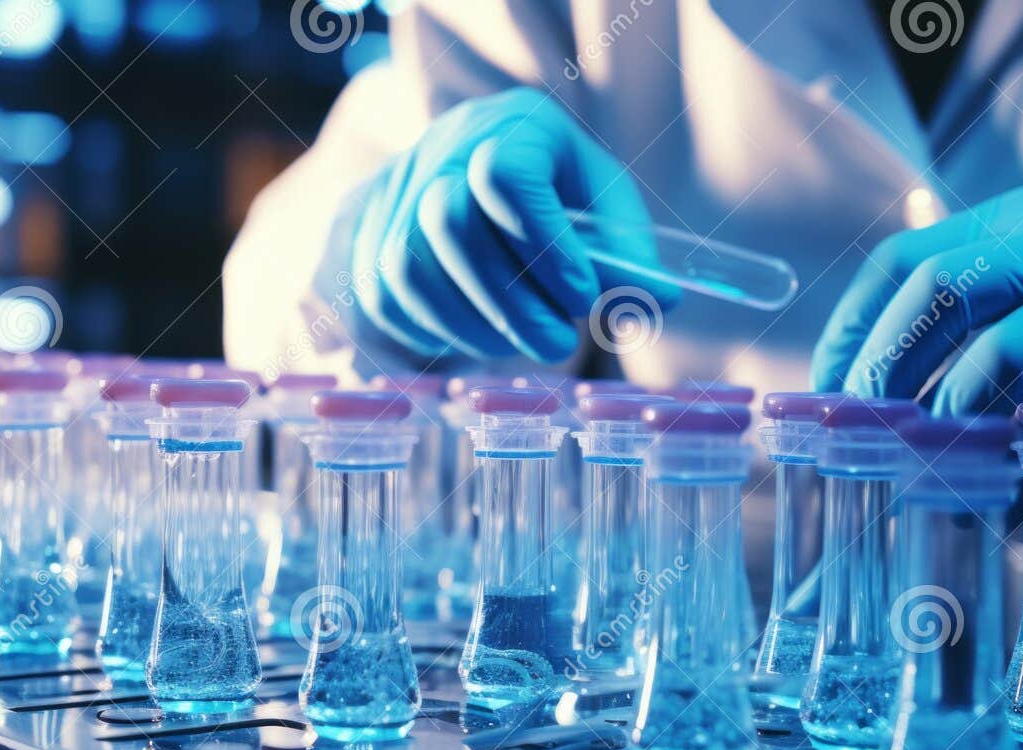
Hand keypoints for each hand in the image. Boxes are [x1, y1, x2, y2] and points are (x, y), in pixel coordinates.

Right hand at [347, 87, 656, 361]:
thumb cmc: (552, 190)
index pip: (503, 173)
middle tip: (559, 344)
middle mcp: (438, 152)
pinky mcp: (363, 242)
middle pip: (447, 223)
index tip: (583, 298)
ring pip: (406, 269)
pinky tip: (474, 340)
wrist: (468, 174)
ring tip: (519, 348)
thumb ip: (628, 251)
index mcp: (508, 127)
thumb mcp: (601, 203)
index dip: (544, 244)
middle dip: (508, 302)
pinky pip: (380, 301)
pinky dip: (432, 334)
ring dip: (469, 327)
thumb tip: (659, 301)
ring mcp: (390, 195)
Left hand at [810, 183, 1022, 443]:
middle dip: (886, 363)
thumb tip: (866, 400)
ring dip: (953, 417)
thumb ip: (969, 322)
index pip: (905, 258)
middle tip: (863, 424)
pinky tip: (1000, 507)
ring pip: (1005, 351)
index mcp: (1019, 226)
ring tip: (927, 467)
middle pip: (942, 289)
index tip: (826, 386)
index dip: (853, 327)